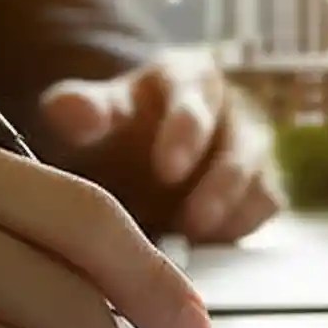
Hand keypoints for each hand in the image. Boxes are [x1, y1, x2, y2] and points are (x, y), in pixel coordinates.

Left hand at [40, 49, 283, 242]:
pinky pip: (262, 208)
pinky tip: (212, 249)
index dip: (185, 134)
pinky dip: (240, 227)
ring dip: (232, 211)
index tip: (166, 170)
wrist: (141, 151)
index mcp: (190, 78)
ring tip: (198, 239)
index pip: (195, 99)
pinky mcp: (259, 188)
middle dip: (220, 184)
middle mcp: (231, 111)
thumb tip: (66, 110)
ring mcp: (249, 151)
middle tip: (193, 220)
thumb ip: (81, 110)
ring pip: (258, 180)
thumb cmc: (120, 127)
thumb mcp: (97, 114)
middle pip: (241, 144)